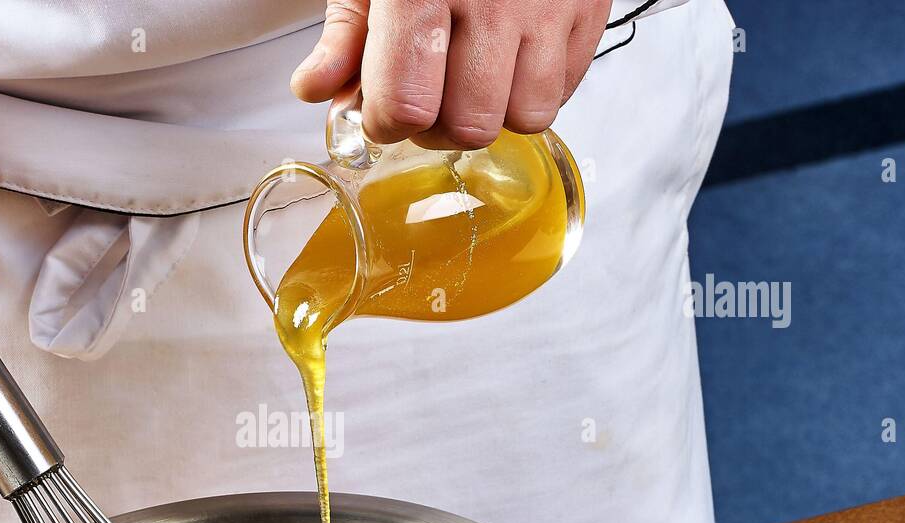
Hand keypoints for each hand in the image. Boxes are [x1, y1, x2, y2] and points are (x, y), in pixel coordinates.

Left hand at [291, 0, 611, 148]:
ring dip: (493, 114)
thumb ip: (345, 32)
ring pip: (524, 116)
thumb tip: (316, 88)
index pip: (405, 105)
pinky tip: (508, 63)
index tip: (382, 112)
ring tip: (471, 80)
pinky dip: (532, 91)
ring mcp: (547, 6)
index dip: (386, 124)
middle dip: (439, 128)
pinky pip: (564, 90)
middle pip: (468, 124)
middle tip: (426, 99)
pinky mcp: (588, 8)